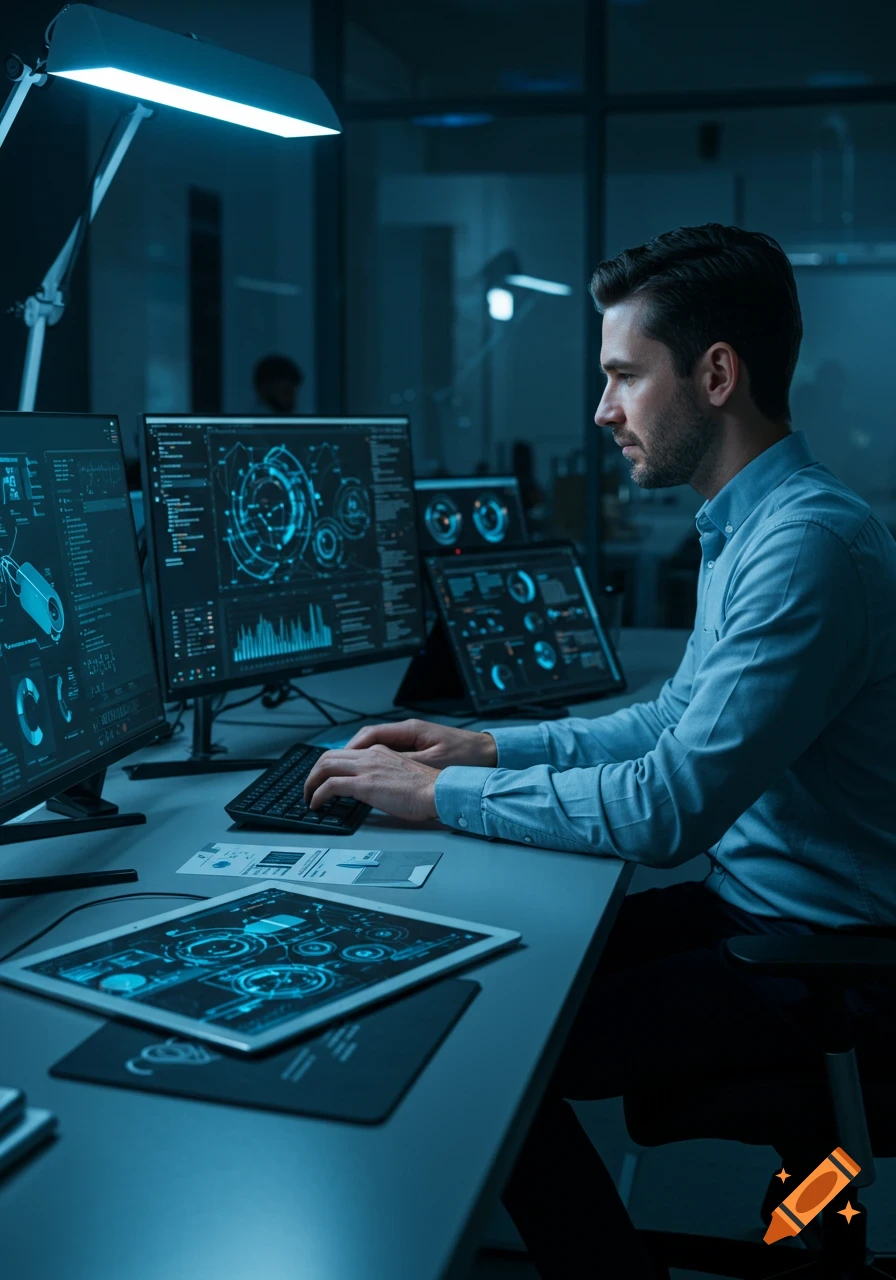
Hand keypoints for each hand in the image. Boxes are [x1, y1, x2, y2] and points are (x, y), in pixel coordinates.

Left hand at [303, 744, 440, 823]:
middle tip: (309, 787)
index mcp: (380, 751)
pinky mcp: (364, 784)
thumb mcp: (402, 774)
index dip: (329, 765)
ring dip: (311, 782)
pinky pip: (330, 786)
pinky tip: (316, 804)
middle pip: (329, 756)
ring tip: (308, 797)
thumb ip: (385, 775)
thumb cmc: (427, 789)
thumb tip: (373, 787)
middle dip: (314, 772)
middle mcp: (370, 755)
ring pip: (325, 766)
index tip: (324, 778)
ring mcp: (366, 768)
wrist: (438, 791)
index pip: (345, 753)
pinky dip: (318, 795)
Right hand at [343, 718, 496, 768]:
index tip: (333, 763)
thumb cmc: (465, 755)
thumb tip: (376, 768)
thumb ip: (403, 763)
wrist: (487, 753)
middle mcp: (407, 731)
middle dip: (345, 754)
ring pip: (375, 745)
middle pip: (366, 738)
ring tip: (341, 774)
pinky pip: (386, 751)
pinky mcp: (417, 748)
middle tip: (327, 771)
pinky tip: (367, 774)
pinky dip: (372, 761)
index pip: (368, 735)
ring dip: (358, 758)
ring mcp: (411, 738)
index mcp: (408, 730)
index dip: (349, 750)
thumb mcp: (432, 762)